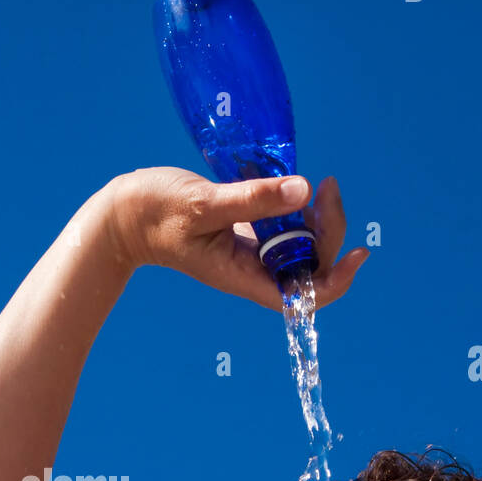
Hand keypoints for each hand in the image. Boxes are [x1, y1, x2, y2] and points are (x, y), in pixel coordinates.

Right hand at [105, 166, 367, 311]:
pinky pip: (285, 226)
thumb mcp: (204, 204)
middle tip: (326, 187)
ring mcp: (251, 251)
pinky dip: (298, 207)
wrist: (124, 215)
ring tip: (321, 184)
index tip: (356, 253)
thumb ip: (253, 199)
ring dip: (319, 218)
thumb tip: (304, 190)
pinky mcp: (246, 230)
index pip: (304, 296)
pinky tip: (296, 184)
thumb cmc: (156, 214)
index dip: (336, 281)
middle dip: (330, 231)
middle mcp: (253, 269)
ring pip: (302, 244)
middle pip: (311, 266)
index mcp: (244, 276)